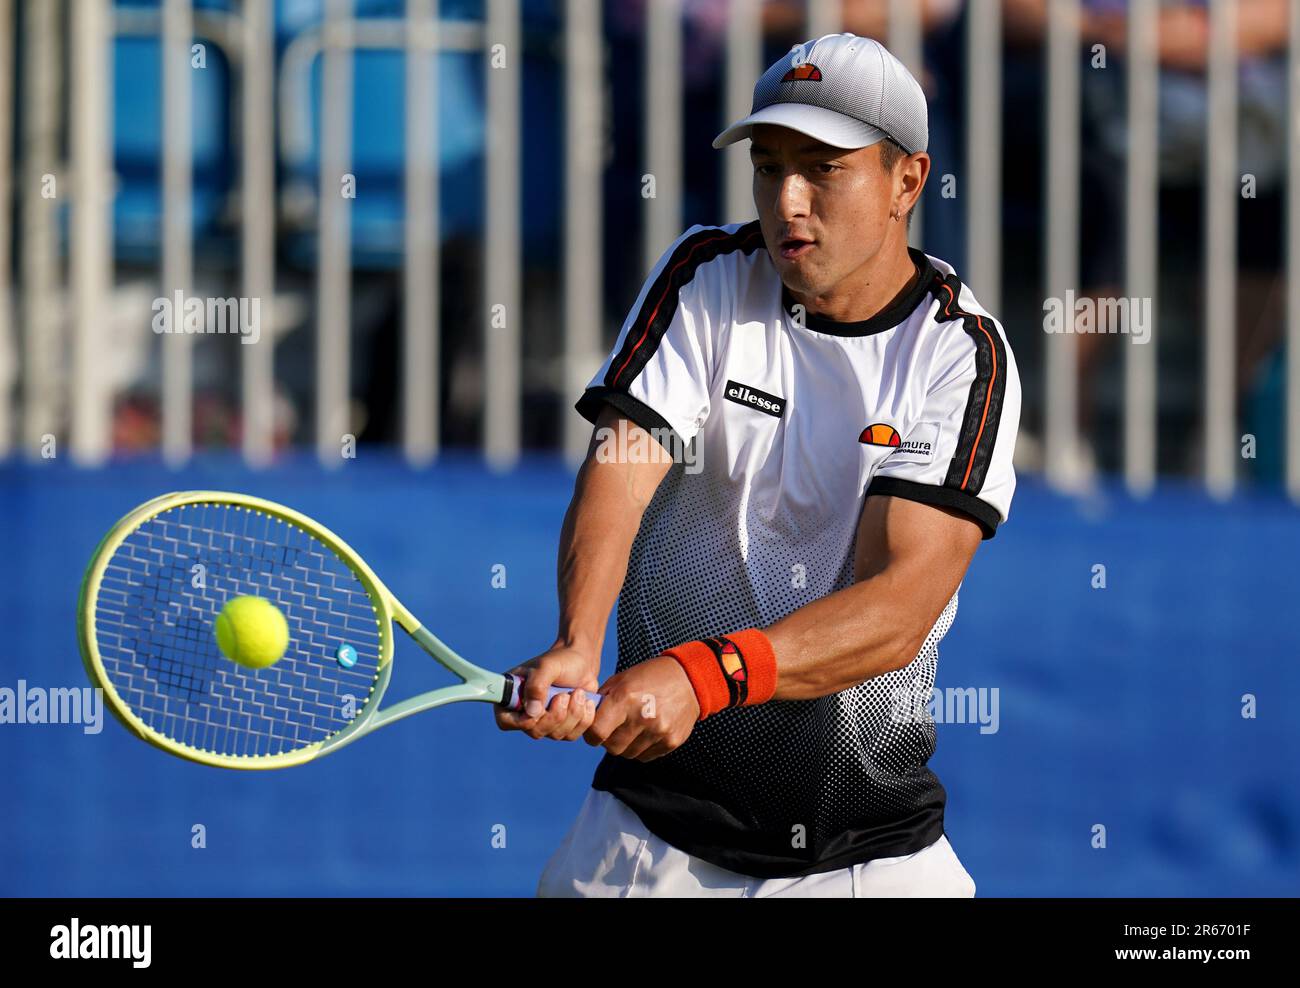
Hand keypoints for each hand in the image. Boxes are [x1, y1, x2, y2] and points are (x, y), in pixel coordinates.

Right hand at [494, 644, 599, 741]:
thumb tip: (532, 712)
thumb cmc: (560, 661)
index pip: (505, 721)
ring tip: (579, 693)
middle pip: (535, 731)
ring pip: (555, 734)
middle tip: (565, 695)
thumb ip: (536, 686)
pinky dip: (583, 719)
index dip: (520, 722)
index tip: (539, 709)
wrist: (582, 662)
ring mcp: (544, 722)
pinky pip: (572, 735)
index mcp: (513, 696)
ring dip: (572, 714)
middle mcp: (526, 713)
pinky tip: (586, 702)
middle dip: (555, 715)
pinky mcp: (563, 727)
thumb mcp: (547, 667)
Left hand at [584, 655, 700, 761]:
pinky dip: (641, 748)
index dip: (591, 734)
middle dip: (608, 740)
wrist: (689, 679)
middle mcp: (642, 717)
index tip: (594, 730)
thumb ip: (602, 700)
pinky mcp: (671, 741)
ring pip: (628, 754)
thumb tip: (585, 719)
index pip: (597, 733)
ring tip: (632, 728)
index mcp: (625, 698)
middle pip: (612, 747)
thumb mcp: (622, 679)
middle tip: (614, 729)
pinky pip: (645, 756)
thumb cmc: (649, 677)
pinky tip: (647, 732)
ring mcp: (659, 731)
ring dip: (626, 745)